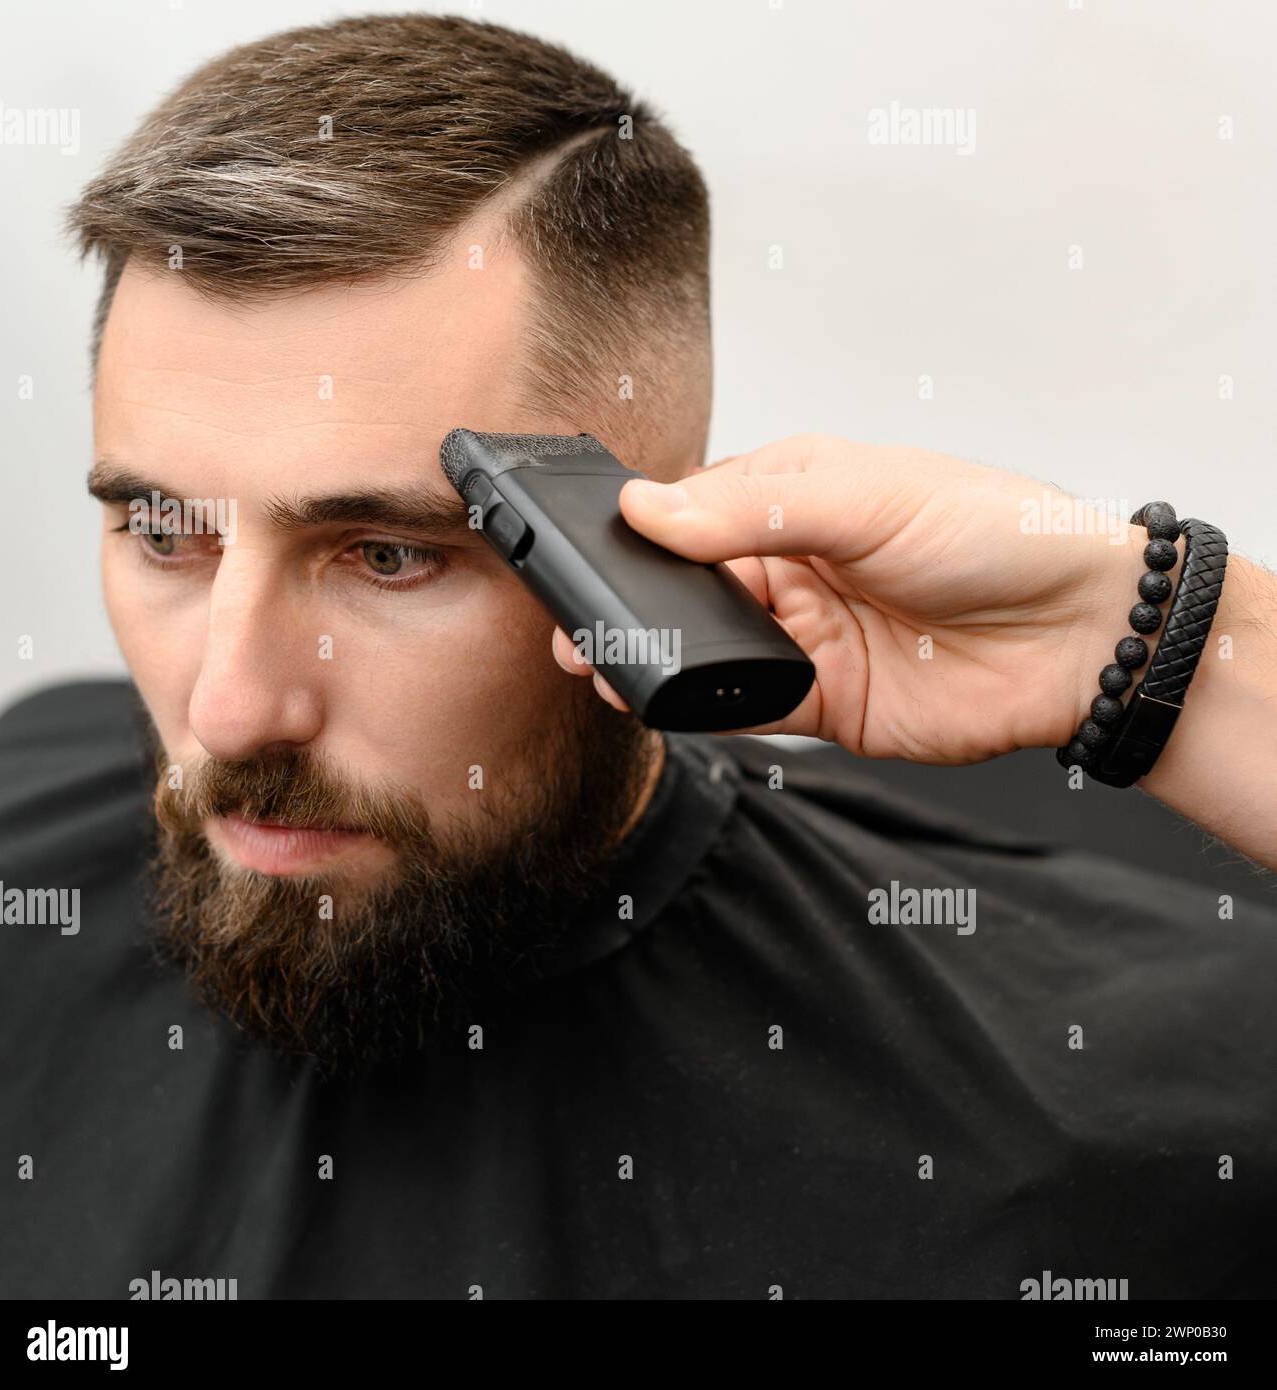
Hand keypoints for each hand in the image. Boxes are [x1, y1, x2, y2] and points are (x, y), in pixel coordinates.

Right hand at [552, 433, 1140, 764]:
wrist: (1078, 636)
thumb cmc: (996, 536)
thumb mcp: (867, 497)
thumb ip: (754, 511)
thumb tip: (650, 508)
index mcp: (800, 497)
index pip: (697, 509)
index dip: (642, 529)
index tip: (589, 546)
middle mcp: (795, 566)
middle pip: (691, 585)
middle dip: (634, 602)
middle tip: (575, 617)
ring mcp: (807, 636)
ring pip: (707, 648)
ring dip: (655, 657)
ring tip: (596, 662)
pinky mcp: (824, 701)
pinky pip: (744, 708)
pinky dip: (700, 708)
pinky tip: (655, 701)